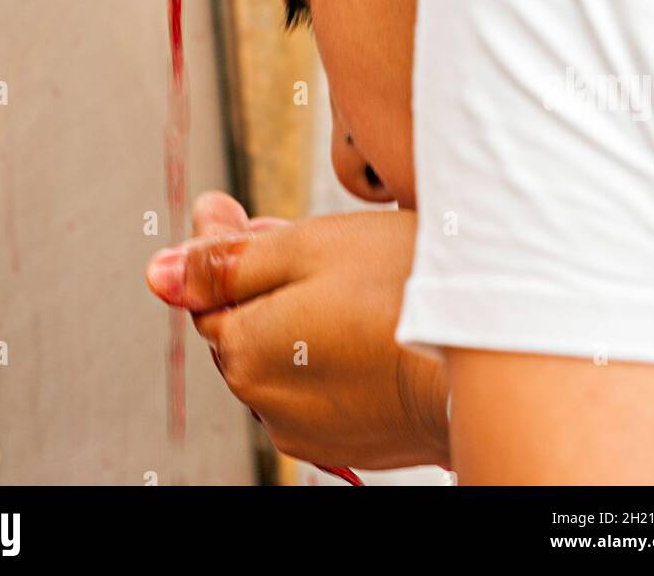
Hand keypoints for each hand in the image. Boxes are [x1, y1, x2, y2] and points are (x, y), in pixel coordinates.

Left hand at [146, 194, 450, 470]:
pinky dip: (338, 350)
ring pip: (288, 353)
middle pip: (247, 325)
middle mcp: (268, 402)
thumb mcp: (304, 248)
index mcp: (245, 351)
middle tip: (315, 241)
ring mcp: (314, 429)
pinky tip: (377, 319)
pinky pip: (326, 384)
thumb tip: (159, 271)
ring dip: (304, 315)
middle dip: (267, 281)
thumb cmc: (404, 295)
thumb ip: (224, 261)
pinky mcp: (356, 440)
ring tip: (357, 277)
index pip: (206, 297)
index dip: (224, 249)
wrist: (494, 362)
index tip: (244, 212)